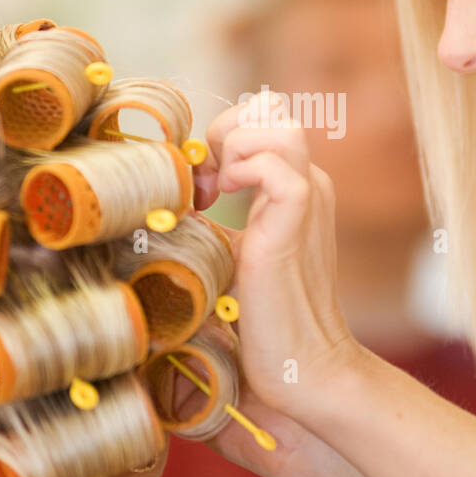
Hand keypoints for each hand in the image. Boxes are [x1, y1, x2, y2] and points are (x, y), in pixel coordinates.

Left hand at [192, 95, 362, 414]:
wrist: (304, 367)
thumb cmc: (265, 324)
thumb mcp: (233, 257)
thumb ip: (215, 227)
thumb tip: (167, 212)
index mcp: (295, 190)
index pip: (264, 120)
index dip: (224, 136)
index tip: (198, 186)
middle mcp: (308, 184)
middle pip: (273, 109)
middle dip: (226, 130)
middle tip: (203, 184)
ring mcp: (308, 198)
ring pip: (279, 123)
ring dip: (234, 145)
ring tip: (215, 189)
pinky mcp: (298, 219)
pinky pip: (278, 165)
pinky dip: (243, 169)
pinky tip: (223, 201)